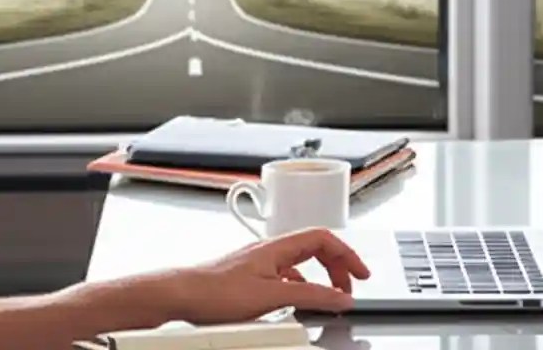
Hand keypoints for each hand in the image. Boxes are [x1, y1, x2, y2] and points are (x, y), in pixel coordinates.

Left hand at [168, 227, 370, 324]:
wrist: (180, 294)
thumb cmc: (215, 291)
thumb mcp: (272, 296)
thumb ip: (310, 297)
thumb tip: (340, 298)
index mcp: (278, 247)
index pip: (323, 238)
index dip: (347, 254)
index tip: (361, 275)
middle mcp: (269, 250)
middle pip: (314, 249)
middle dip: (336, 267)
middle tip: (348, 289)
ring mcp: (258, 262)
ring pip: (299, 264)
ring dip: (318, 279)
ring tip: (327, 298)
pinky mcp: (249, 277)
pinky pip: (284, 277)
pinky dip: (299, 288)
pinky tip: (296, 303)